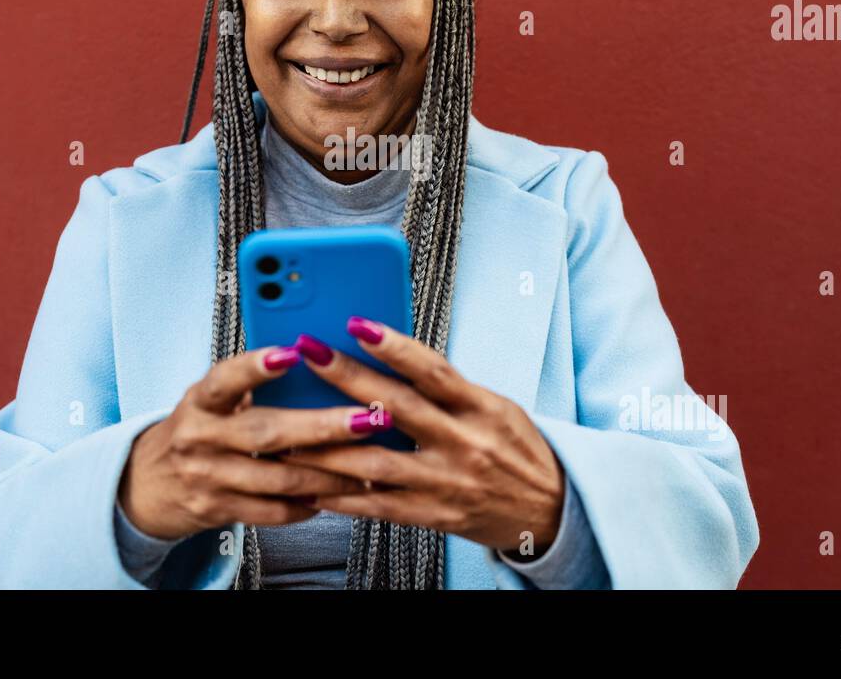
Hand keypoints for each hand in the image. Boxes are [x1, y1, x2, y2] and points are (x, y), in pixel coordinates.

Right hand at [119, 343, 392, 539]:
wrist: (145, 486)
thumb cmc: (197, 430)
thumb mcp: (210, 400)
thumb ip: (249, 384)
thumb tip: (313, 356)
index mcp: (201, 400)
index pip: (227, 379)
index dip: (257, 366)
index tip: (292, 353)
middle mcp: (200, 437)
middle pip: (268, 432)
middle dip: (325, 427)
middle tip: (370, 418)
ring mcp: (208, 477)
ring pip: (279, 478)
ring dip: (330, 475)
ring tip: (371, 468)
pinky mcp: (217, 510)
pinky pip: (271, 511)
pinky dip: (307, 505)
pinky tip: (336, 496)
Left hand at [278, 318, 565, 554]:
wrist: (551, 510)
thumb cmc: (516, 449)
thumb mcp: (493, 406)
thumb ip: (446, 388)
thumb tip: (391, 354)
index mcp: (481, 407)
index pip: (433, 370)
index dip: (395, 346)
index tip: (358, 323)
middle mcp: (464, 443)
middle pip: (396, 408)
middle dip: (347, 378)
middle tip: (309, 353)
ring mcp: (447, 483)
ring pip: (377, 463)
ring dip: (328, 446)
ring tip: (288, 429)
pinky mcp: (435, 516)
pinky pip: (379, 506)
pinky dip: (342, 497)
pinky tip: (310, 486)